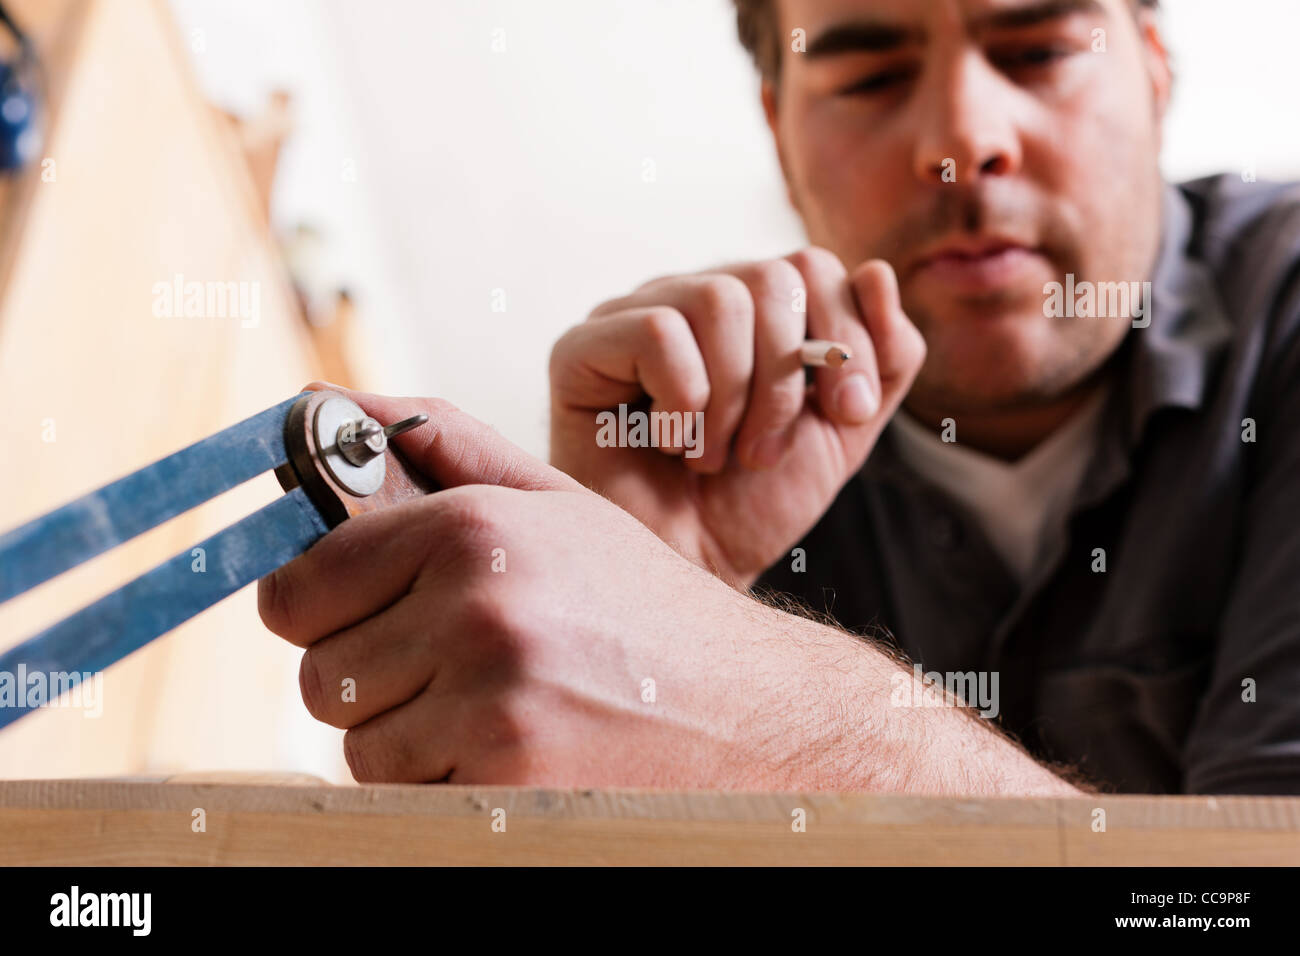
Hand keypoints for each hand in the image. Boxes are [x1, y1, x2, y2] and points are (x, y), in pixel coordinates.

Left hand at [257, 386, 858, 786]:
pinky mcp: (508, 781)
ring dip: (409, 740)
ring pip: (359, 746)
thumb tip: (318, 398)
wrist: (753, 712)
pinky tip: (516, 755)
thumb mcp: (557, 507)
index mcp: (472, 528)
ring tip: (495, 712)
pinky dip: (446, 787)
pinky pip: (407, 799)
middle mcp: (475, 607)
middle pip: (321, 676)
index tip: (349, 618)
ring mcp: (491, 701)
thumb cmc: (645, 609)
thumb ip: (443, 449)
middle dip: (372, 681)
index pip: (298, 588)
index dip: (315, 610)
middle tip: (449, 670)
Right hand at [549, 248, 924, 586]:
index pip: (810, 266)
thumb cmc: (750, 506)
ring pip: (719, 299)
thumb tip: (878, 272)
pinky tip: (667, 446)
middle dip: (786, 380)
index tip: (847, 414)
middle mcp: (687, 298)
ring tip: (712, 456)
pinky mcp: (580, 348)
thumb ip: (884, 358)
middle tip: (763, 451)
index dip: (846, 338)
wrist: (686, 575)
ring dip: (733, 399)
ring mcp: (630, 317)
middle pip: (770, 276)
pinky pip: (659, 333)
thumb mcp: (843, 432)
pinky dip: (682, 404)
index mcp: (748, 309)